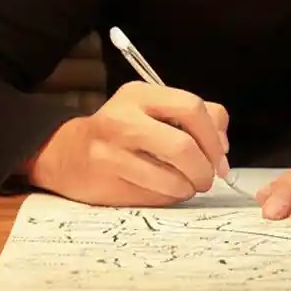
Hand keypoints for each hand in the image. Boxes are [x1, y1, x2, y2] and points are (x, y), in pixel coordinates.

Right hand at [26, 81, 230, 205]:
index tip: (220, 156)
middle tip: (207, 178)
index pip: (193, 108)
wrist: (67, 154)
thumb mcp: (151, 109)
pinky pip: (156, 196)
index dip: (215, 137)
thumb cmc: (120, 131)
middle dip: (205, 169)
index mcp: (139, 94)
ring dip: (189, 187)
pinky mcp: (108, 182)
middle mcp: (123, 119)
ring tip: (186, 185)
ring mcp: (112, 152)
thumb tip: (222, 146)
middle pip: (185, 147)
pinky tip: (165, 190)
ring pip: (173, 178)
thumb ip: (191, 117)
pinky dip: (170, 196)